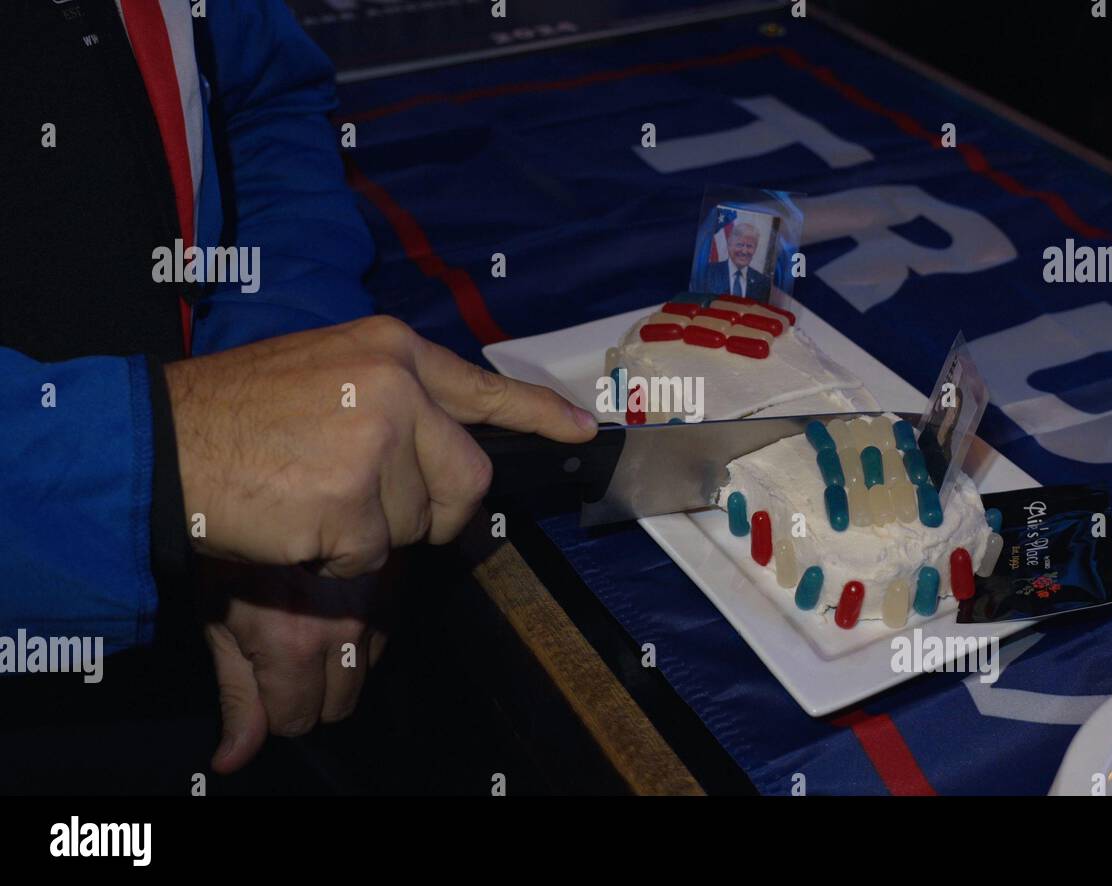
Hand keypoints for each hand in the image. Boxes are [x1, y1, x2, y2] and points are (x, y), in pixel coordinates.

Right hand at [165, 315, 595, 576]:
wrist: (157, 442)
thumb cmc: (234, 414)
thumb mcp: (324, 375)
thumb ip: (393, 401)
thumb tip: (447, 445)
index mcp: (389, 348)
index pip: (483, 386)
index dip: (538, 413)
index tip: (584, 430)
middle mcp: (395, 384)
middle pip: (466, 478)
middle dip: (436, 512)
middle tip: (376, 511)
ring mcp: (376, 439)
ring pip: (419, 522)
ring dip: (371, 531)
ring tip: (308, 497)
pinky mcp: (352, 498)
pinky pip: (373, 553)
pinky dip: (337, 555)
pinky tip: (295, 520)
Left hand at [200, 559, 391, 773]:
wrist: (255, 477)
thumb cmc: (221, 549)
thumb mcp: (217, 623)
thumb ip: (236, 695)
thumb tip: (232, 759)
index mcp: (294, 643)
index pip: (297, 720)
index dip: (276, 706)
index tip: (263, 676)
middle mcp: (345, 627)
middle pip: (340, 703)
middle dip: (311, 688)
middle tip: (285, 646)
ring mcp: (377, 600)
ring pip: (369, 669)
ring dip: (342, 658)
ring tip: (311, 618)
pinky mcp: (399, 575)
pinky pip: (390, 630)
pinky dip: (366, 627)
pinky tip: (339, 600)